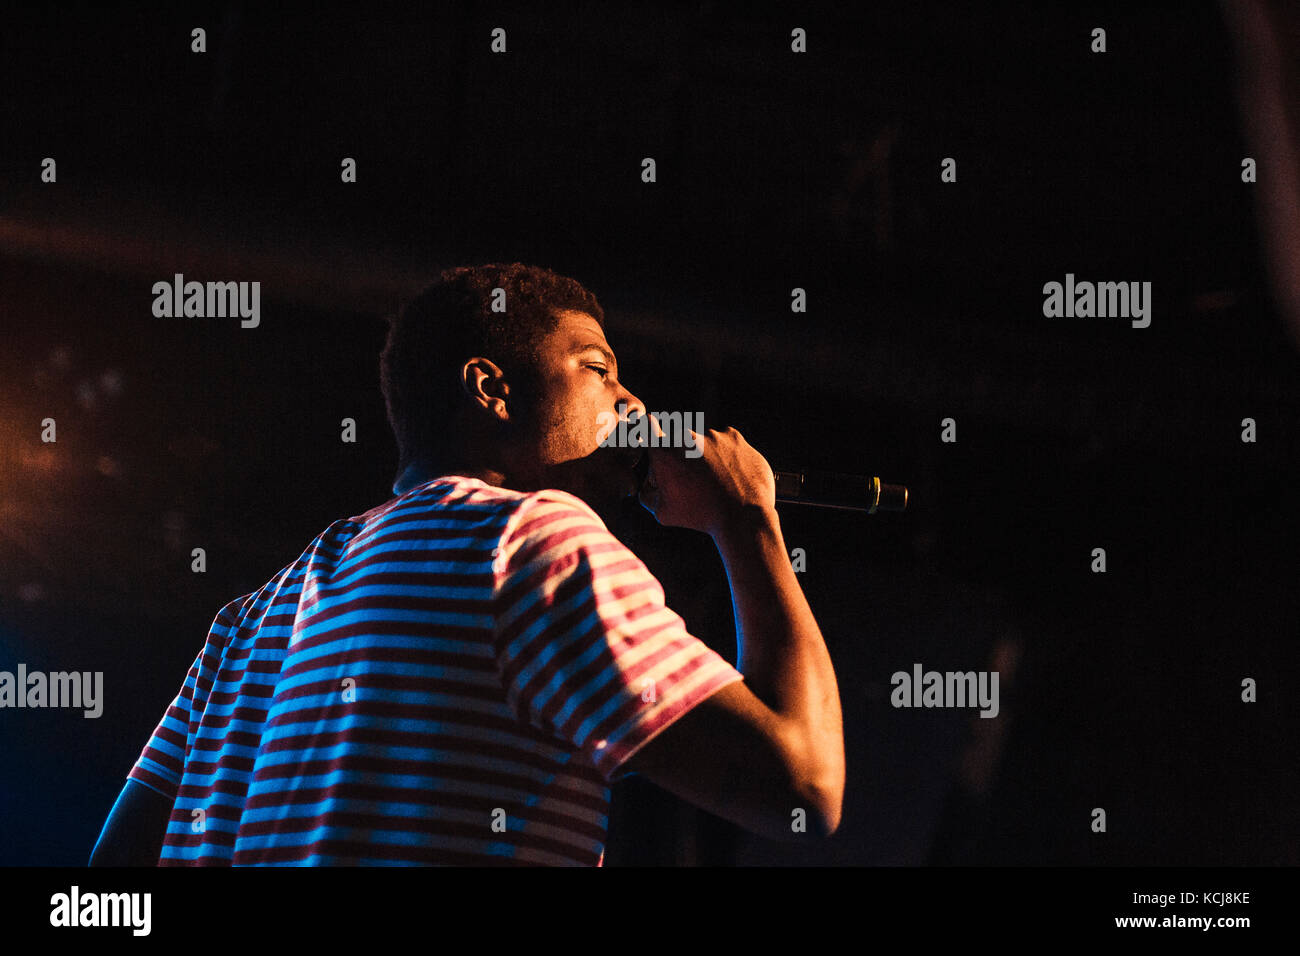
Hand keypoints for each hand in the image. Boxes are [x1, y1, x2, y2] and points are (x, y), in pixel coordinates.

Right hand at [638, 418, 775, 537]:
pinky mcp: (734, 437)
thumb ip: (648, 492)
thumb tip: (649, 482)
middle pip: (678, 442)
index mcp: (664, 452)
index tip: (651, 428)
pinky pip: (725, 444)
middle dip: (682, 458)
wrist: (742, 516)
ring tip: (717, 484)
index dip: (649, 430)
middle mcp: (686, 437)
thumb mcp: (663, 512)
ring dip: (706, 458)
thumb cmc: (700, 516)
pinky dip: (726, 457)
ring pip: (703, 444)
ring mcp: (712, 434)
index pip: (648, 428)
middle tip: (693, 483)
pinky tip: (731, 476)